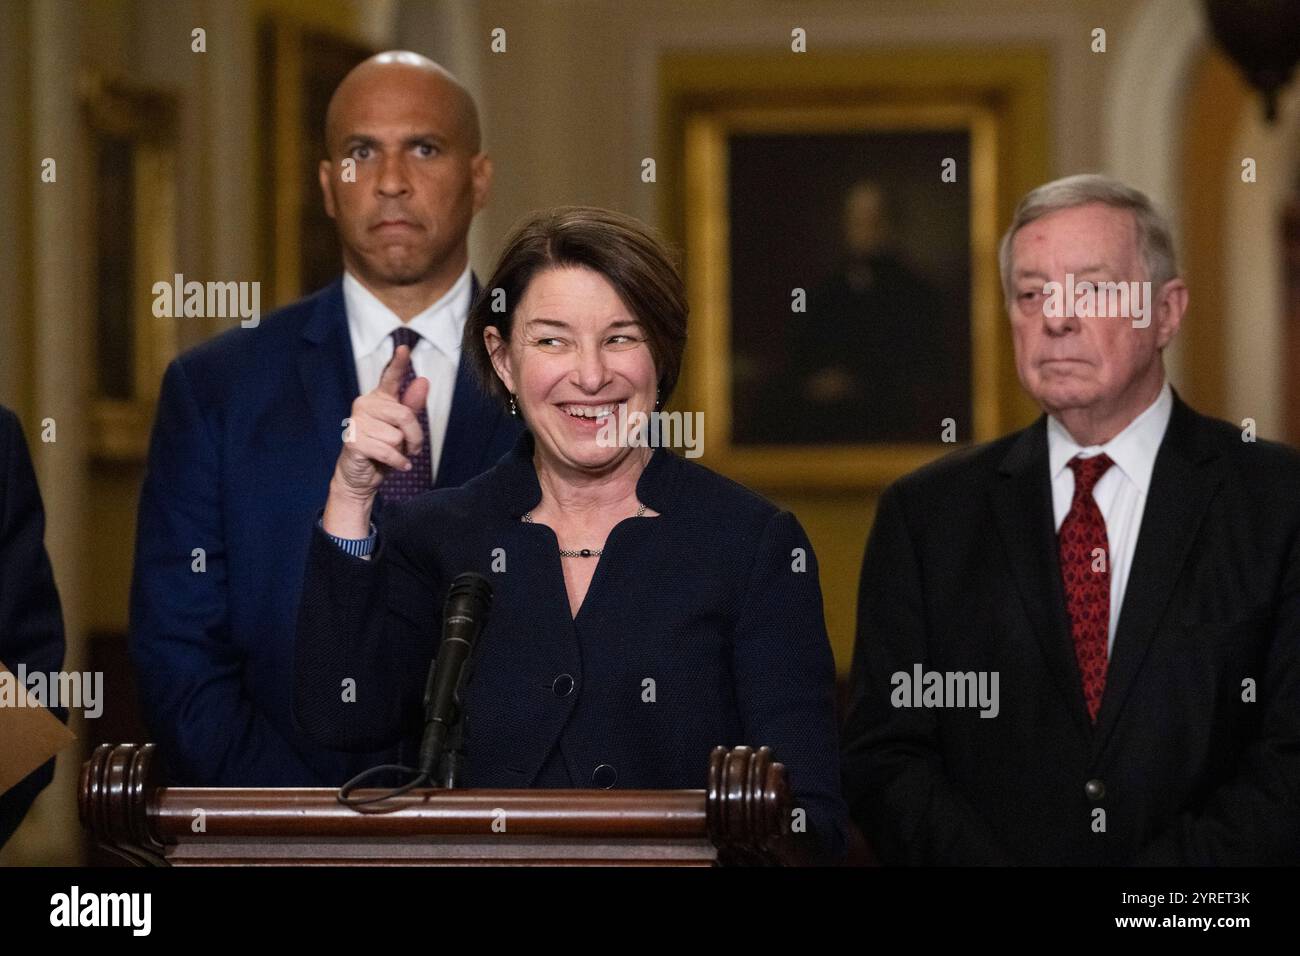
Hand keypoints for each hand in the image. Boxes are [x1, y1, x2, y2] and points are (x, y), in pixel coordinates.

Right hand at [325, 344, 427, 532]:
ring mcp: (356, 422)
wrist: (360, 478)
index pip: (390, 378)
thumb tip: (423, 381)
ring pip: (397, 435)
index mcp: (378, 399)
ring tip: (394, 455)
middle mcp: (364, 404)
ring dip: (402, 451)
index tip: (404, 348)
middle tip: (411, 448)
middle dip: (414, 436)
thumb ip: (411, 406)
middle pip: (405, 415)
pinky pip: (388, 450)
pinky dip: (397, 462)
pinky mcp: (353, 440)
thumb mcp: (402, 429)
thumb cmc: (382, 450)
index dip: (398, 363)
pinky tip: (396, 465)